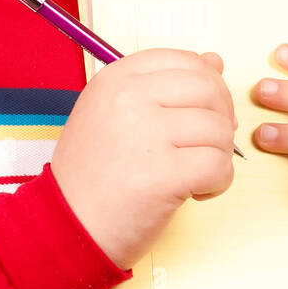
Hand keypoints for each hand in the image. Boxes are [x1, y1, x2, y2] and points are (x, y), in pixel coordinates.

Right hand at [50, 48, 237, 271]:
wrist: (66, 227)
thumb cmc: (93, 177)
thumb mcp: (116, 115)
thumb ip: (164, 86)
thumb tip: (216, 62)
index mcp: (116, 79)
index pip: (185, 60)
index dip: (207, 86)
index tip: (201, 113)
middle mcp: (128, 98)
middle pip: (208, 89)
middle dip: (221, 119)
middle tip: (205, 146)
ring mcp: (146, 133)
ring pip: (220, 128)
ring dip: (219, 156)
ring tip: (194, 175)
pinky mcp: (163, 173)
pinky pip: (219, 165)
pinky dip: (218, 183)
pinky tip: (194, 192)